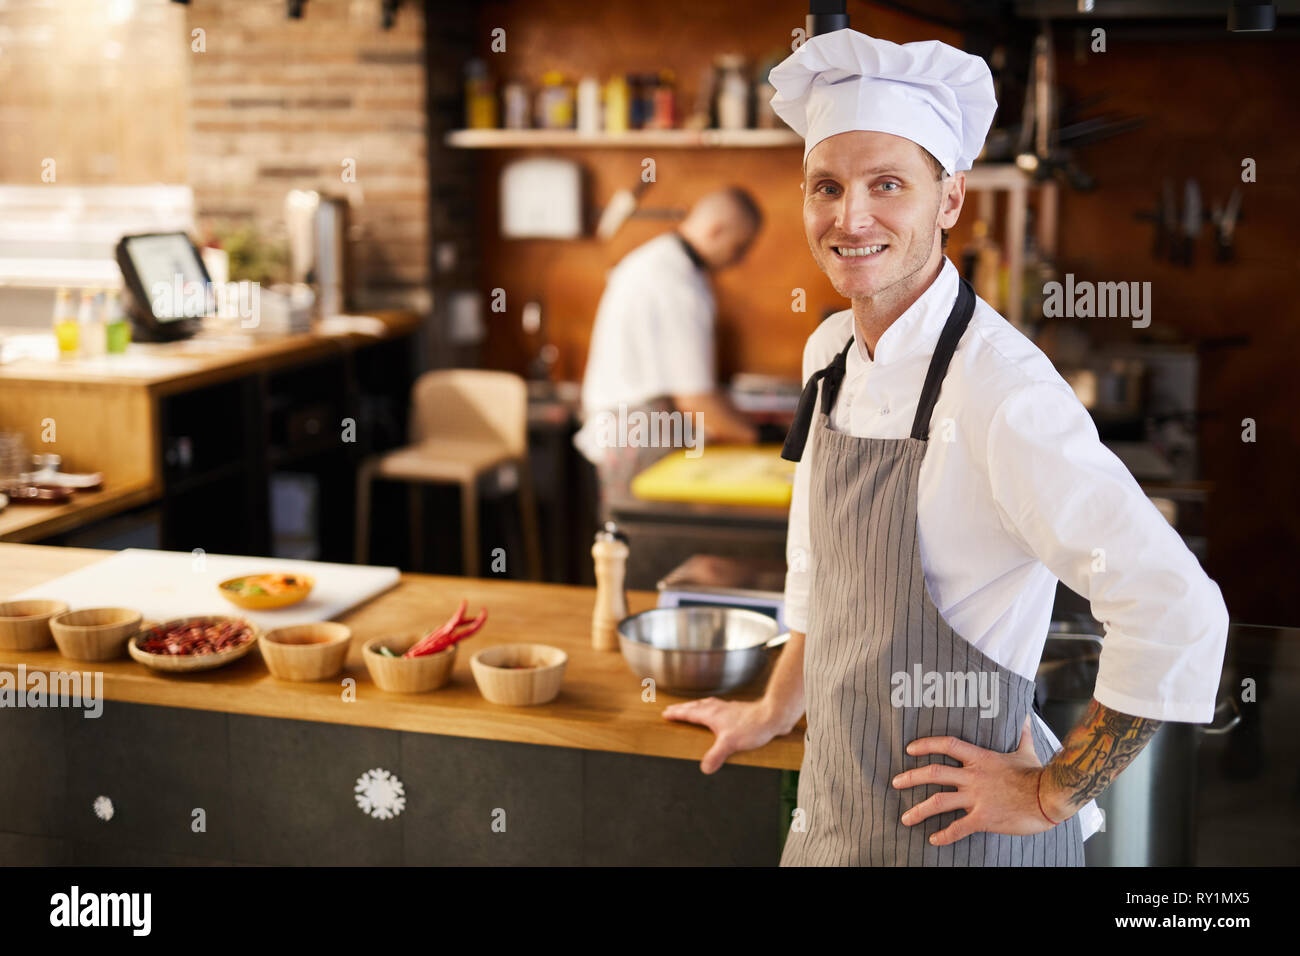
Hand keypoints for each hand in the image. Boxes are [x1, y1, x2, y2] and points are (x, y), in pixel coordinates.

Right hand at [663, 697, 789, 773]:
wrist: (773, 716)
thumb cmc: (752, 726)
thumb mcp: (730, 743)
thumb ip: (716, 755)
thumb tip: (704, 768)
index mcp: (712, 714)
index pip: (690, 713)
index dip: (677, 714)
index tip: (666, 714)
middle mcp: (718, 709)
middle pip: (696, 706)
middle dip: (683, 708)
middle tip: (673, 709)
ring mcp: (729, 709)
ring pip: (707, 705)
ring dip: (697, 706)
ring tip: (692, 708)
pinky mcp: (739, 711)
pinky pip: (719, 708)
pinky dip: (712, 709)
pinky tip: (719, 715)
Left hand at [891, 714, 1061, 846]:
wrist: (1050, 796)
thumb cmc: (1038, 775)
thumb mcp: (1026, 750)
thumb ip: (1020, 733)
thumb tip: (1022, 715)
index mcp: (980, 758)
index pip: (947, 744)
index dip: (926, 744)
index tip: (909, 749)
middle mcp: (973, 777)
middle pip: (933, 773)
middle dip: (910, 777)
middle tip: (895, 782)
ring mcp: (977, 798)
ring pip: (938, 802)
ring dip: (918, 810)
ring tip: (905, 818)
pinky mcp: (984, 818)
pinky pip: (958, 828)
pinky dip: (944, 835)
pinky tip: (933, 839)